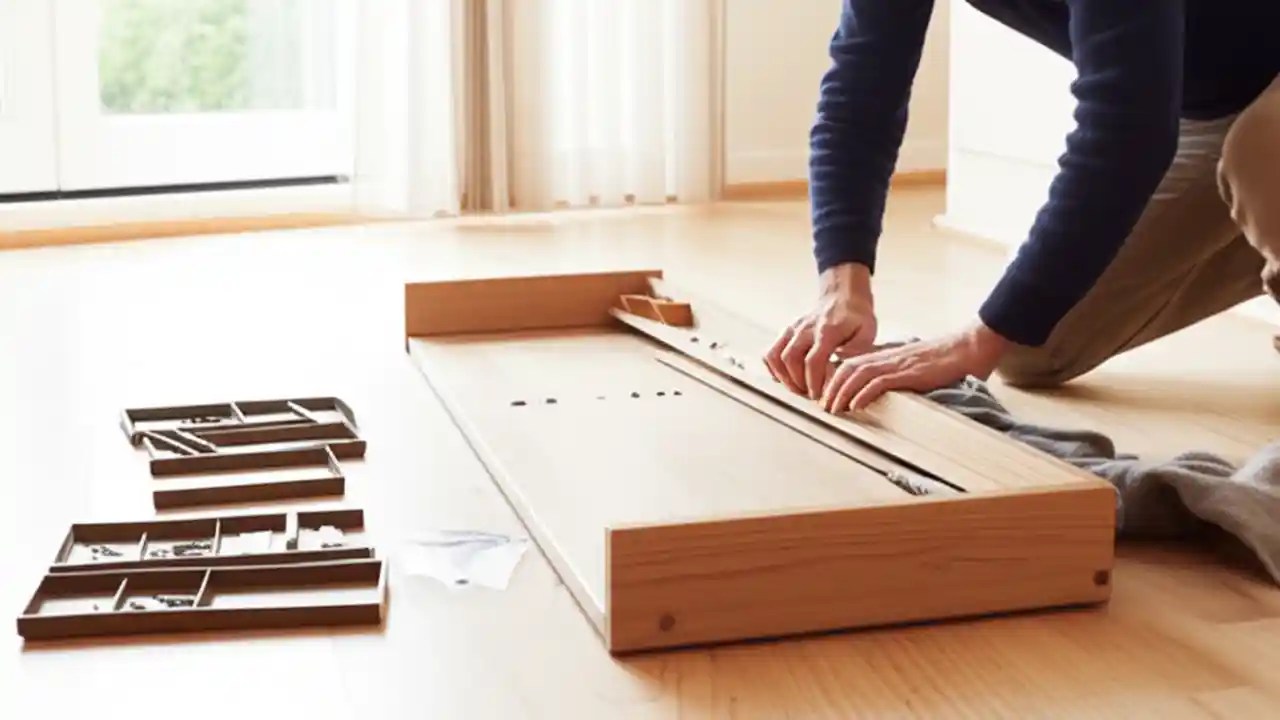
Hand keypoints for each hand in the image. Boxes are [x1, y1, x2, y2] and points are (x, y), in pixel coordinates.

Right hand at [764, 263, 877, 398]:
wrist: (843, 296)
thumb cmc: (856, 317)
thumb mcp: (867, 332)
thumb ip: (856, 351)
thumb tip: (843, 367)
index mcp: (827, 330)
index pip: (813, 360)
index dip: (813, 381)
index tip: (817, 395)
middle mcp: (806, 328)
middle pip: (790, 359)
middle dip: (797, 382)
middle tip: (808, 395)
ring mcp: (793, 329)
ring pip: (775, 355)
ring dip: (783, 377)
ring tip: (797, 388)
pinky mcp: (787, 332)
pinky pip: (770, 352)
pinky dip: (773, 368)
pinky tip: (786, 378)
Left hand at [819, 323, 1009, 412]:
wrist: (965, 348)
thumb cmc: (941, 360)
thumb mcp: (910, 366)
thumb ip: (894, 374)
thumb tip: (881, 391)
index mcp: (884, 356)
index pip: (849, 364)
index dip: (833, 379)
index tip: (825, 397)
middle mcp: (885, 358)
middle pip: (846, 369)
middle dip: (831, 388)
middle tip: (822, 408)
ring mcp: (895, 364)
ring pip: (857, 375)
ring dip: (841, 393)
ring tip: (833, 410)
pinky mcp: (907, 373)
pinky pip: (878, 383)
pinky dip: (863, 394)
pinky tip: (855, 406)